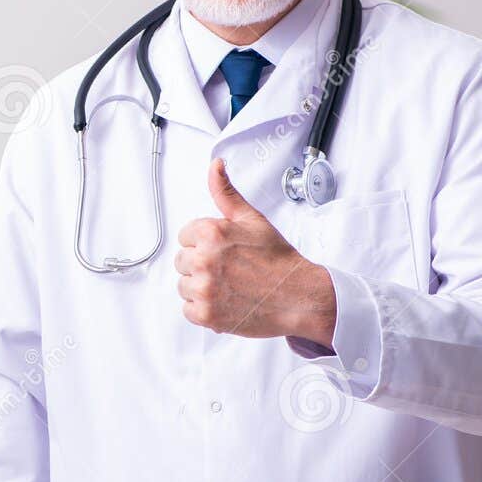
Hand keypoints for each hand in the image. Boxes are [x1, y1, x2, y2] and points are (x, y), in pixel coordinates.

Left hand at [175, 159, 335, 343]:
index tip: (225, 250)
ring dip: (202, 288)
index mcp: (210, 233)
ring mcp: (204, 289)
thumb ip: (226, 192)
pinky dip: (205, 310)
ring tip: (230, 286)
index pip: (185, 236)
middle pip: (182, 261)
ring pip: (184, 286)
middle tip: (231, 269)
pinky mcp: (206, 314)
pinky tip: (226, 302)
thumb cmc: (277, 259)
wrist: (299, 296)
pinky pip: (188, 310)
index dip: (205, 243)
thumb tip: (215, 166)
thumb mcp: (252, 219)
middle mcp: (203, 260)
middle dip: (202, 264)